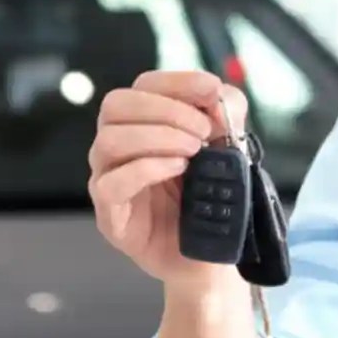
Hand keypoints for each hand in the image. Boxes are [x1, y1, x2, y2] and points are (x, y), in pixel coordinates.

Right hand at [88, 70, 248, 289]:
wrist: (210, 255)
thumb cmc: (209, 198)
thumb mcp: (228, 147)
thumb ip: (227, 114)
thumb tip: (217, 97)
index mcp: (143, 124)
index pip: (144, 85)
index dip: (177, 81)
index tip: (210, 89)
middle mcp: (118, 147)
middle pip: (117, 105)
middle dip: (165, 109)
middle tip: (202, 130)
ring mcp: (109, 180)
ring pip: (110, 140)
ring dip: (158, 137)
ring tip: (192, 152)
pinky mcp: (110, 216)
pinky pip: (110, 184)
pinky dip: (147, 168)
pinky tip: (177, 169)